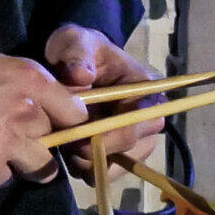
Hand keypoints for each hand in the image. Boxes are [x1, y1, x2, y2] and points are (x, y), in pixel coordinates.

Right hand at [0, 48, 90, 185]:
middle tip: (12, 134)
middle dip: (38, 139)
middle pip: (54, 139)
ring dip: (21, 161)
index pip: (76, 112)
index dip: (68, 120)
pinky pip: (3, 178)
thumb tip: (57, 100)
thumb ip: (26, 82)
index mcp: (28, 80)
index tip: (57, 124)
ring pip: (38, 167)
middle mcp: (24, 112)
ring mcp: (7, 144)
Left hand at [45, 24, 164, 176]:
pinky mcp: (123, 154)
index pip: (139, 120)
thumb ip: (76, 53)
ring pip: (120, 165)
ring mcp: (138, 138)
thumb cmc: (78, 50)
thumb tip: (81, 76)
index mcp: (146, 88)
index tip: (78, 138)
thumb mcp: (73, 41)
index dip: (110, 134)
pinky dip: (88, 170)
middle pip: (130, 146)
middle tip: (65, 141)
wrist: (70, 64)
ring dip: (90, 163)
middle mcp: (149, 116)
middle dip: (95, 149)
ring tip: (65, 146)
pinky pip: (110, 173)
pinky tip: (70, 156)